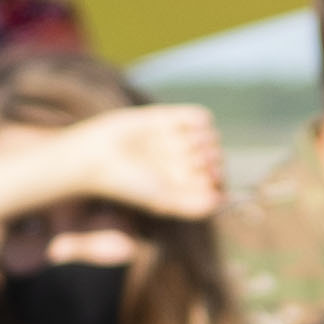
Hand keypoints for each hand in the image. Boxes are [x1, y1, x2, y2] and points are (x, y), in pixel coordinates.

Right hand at [52, 106, 232, 224]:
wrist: (99, 157)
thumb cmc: (128, 186)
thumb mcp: (164, 201)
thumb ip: (195, 206)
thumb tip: (224, 200)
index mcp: (181, 183)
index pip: (216, 180)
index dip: (219, 179)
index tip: (211, 179)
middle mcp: (179, 162)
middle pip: (217, 158)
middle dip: (214, 160)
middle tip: (198, 162)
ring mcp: (174, 139)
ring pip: (212, 137)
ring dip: (208, 141)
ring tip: (191, 146)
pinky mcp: (166, 118)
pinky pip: (200, 116)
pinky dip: (201, 122)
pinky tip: (189, 130)